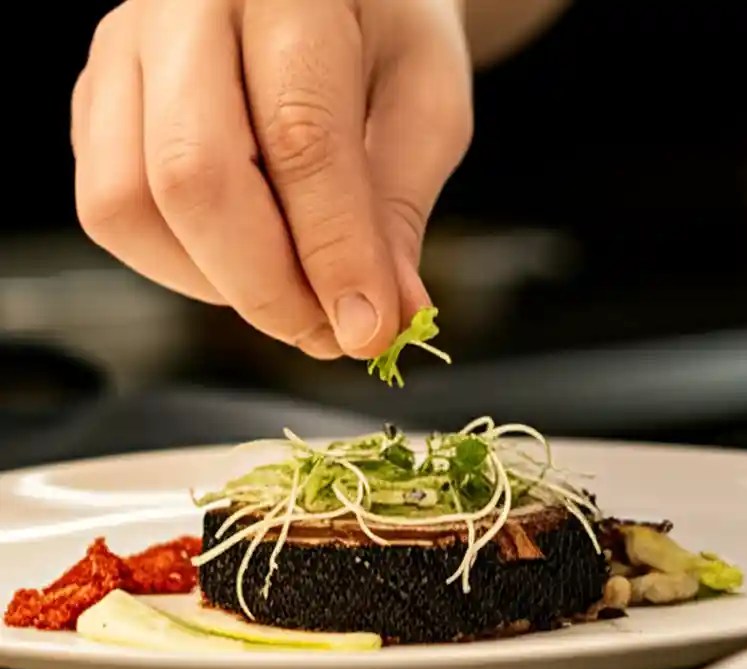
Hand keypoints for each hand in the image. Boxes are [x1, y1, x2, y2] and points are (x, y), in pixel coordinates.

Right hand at [72, 0, 472, 358]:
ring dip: (215, 285)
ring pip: (126, 206)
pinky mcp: (95, 96)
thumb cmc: (387, 31)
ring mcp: (121, 47)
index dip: (334, 252)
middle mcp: (183, 5)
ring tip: (295, 296)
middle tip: (329, 333)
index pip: (298, 138)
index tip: (369, 329)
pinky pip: (112, 210)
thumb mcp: (427, 104)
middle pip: (190, 178)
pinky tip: (250, 258)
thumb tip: (381, 315)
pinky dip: (183, 263)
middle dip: (266, 287)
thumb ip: (398, 209)